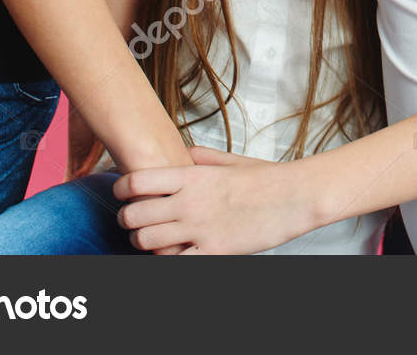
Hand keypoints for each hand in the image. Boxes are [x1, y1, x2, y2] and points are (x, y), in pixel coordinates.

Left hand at [112, 146, 315, 254]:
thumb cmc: (266, 179)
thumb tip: (183, 154)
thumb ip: (201, 157)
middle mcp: (190, 202)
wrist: (295, 197)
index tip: (124, 194)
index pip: (136, 181)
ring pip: (146, 241)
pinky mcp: (213, 251)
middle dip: (127, 219)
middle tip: (134, 220)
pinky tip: (174, 254)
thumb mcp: (231, 161)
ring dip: (143, 242)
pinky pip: (173, 262)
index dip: (121, 188)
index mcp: (192, 176)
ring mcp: (199, 229)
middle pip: (133, 215)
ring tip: (152, 239)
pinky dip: (167, 259)